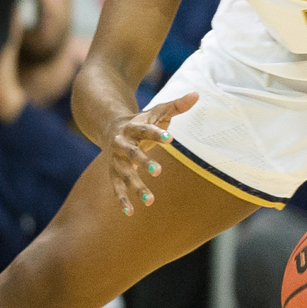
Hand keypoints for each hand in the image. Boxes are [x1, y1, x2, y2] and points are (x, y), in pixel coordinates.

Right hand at [101, 93, 198, 216]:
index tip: (170, 139)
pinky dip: (122, 200)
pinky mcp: (113, 172)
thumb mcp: (157, 111)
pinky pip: (116, 187)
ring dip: (136, 187)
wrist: (109, 127)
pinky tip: (130, 213)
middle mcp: (122, 144)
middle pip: (132, 153)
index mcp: (133, 127)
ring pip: (125, 174)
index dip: (157, 133)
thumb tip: (197, 94)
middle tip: (159, 171)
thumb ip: (177, 105)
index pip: (145, 129)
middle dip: (144, 162)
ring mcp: (116, 160)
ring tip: (150, 201)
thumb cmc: (141, 120)